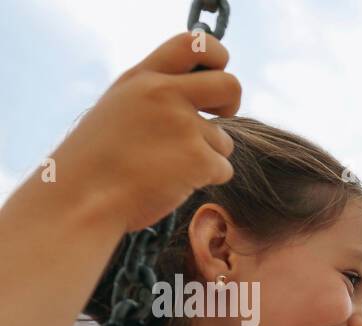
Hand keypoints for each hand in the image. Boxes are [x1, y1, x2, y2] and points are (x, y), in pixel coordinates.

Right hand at [49, 31, 240, 232]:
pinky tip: (172, 182)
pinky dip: (206, 179)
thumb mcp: (120, 108)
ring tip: (166, 166)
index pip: (192, 43)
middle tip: (221, 118)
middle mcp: (164, 94)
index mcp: (142, 77)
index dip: (216, 57)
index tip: (212, 79)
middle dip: (232, 103)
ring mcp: (182, 125)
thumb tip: (199, 99)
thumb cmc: (98, 161)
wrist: (81, 199)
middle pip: (230, 84)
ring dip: (206, 156)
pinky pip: (223, 169)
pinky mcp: (198, 158)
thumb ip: (155, 96)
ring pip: (223, 140)